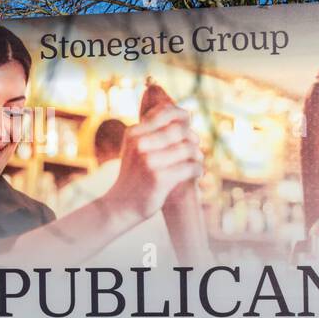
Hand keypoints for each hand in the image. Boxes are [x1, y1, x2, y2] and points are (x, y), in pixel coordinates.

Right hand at [100, 105, 203, 225]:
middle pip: (181, 130)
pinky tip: (195, 174)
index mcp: (134, 132)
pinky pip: (190, 167)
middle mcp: (139, 143)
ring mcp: (148, 160)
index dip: (182, 115)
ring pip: (189, 149)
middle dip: (193, 139)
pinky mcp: (159, 178)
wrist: (120, 205)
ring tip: (196, 162)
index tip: (188, 125)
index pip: (165, 112)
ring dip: (197, 156)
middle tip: (195, 150)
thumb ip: (152, 131)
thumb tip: (184, 116)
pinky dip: (197, 170)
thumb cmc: (134, 176)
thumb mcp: (135, 148)